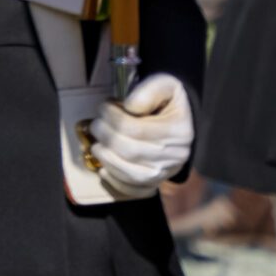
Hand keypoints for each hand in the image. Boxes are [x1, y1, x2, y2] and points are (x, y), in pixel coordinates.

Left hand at [90, 73, 194, 200]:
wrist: (177, 120)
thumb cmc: (166, 101)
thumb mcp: (165, 85)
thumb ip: (149, 90)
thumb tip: (130, 106)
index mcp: (179, 131)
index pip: (137, 129)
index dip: (113, 117)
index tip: (104, 107)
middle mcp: (175, 157)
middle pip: (130, 152)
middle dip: (105, 136)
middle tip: (96, 124)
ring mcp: (165, 173)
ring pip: (130, 174)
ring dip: (106, 158)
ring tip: (97, 144)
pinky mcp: (155, 184)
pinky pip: (132, 190)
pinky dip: (114, 180)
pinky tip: (103, 166)